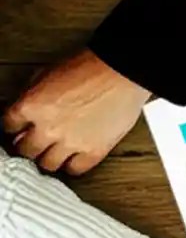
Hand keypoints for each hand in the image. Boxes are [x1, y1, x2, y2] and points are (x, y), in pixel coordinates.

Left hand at [3, 50, 149, 173]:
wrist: (122, 73)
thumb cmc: (90, 68)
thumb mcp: (47, 74)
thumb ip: (32, 97)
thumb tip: (26, 112)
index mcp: (32, 105)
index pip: (8, 126)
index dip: (14, 126)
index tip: (18, 128)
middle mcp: (48, 127)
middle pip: (26, 149)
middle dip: (29, 145)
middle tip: (34, 142)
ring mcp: (71, 142)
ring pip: (48, 164)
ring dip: (48, 158)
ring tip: (54, 152)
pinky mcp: (94, 151)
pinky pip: (75, 169)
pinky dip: (72, 165)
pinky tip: (73, 158)